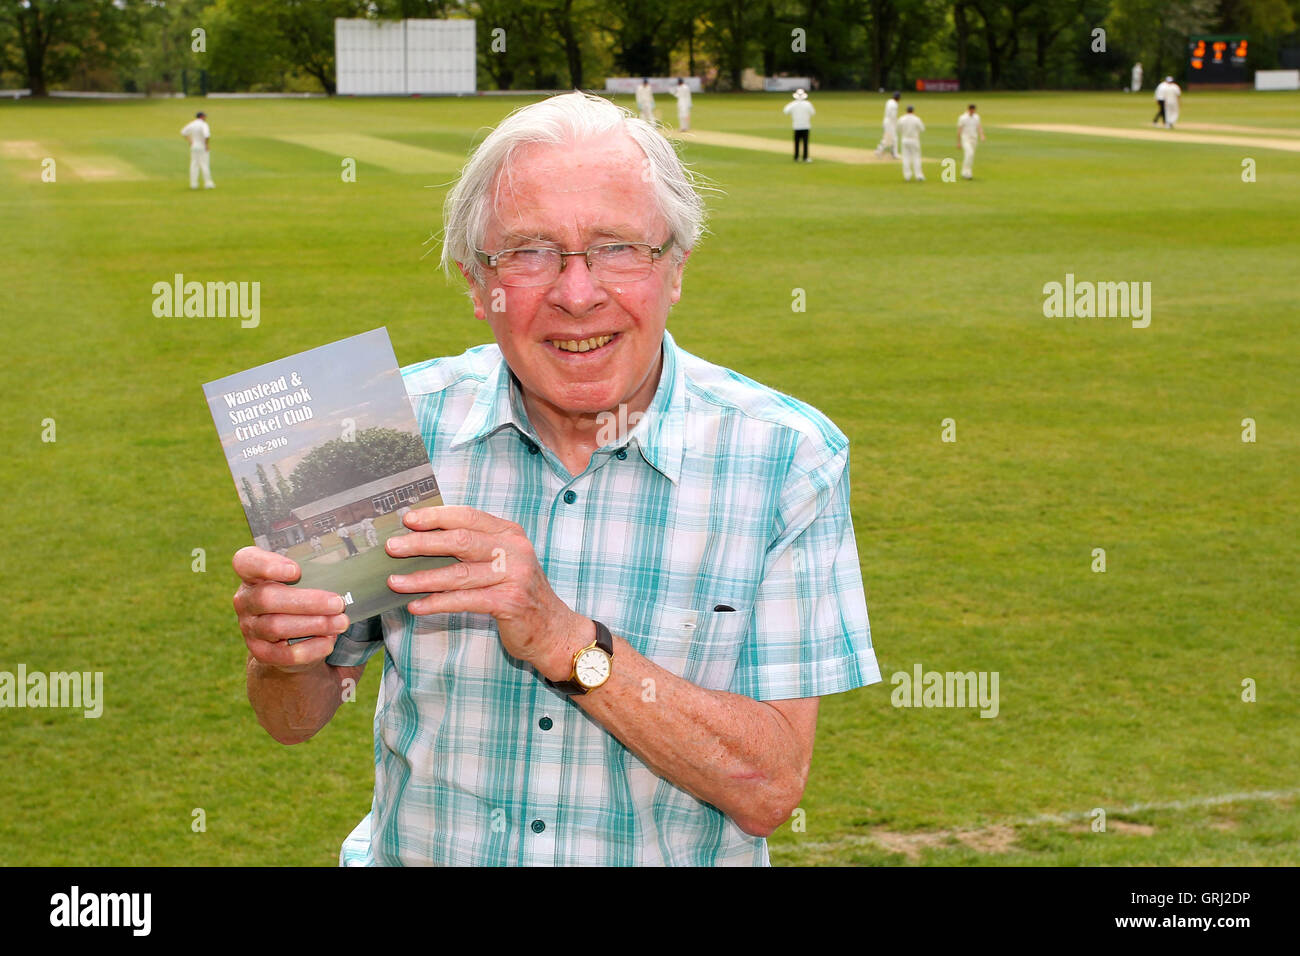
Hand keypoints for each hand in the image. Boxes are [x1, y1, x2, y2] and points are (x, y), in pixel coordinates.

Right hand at [232, 546, 349, 671]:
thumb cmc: (302, 595)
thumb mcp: (306, 579)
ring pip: (276, 626)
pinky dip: (310, 648)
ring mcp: (250, 627)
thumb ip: (316, 571)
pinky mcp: (261, 652)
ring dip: (313, 625)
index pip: (246, 562)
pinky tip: (329, 641)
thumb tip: (347, 570)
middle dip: (307, 601)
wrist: (288, 636)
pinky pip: (283, 654)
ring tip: (341, 622)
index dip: (267, 565)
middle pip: (267, 598)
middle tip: (338, 603)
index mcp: (253, 574)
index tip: (296, 570)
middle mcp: (246, 600)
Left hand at [385, 506, 589, 679]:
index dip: (436, 516)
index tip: (407, 519)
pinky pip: (464, 600)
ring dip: (422, 578)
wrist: (553, 629)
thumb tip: (424, 539)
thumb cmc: (518, 592)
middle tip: (392, 548)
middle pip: (460, 540)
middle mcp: (514, 550)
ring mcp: (514, 575)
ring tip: (395, 582)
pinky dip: (437, 603)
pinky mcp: (509, 601)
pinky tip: (416, 606)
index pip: (468, 516)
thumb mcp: (502, 561)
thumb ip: (476, 547)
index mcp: (509, 533)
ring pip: (458, 573)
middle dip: (421, 544)